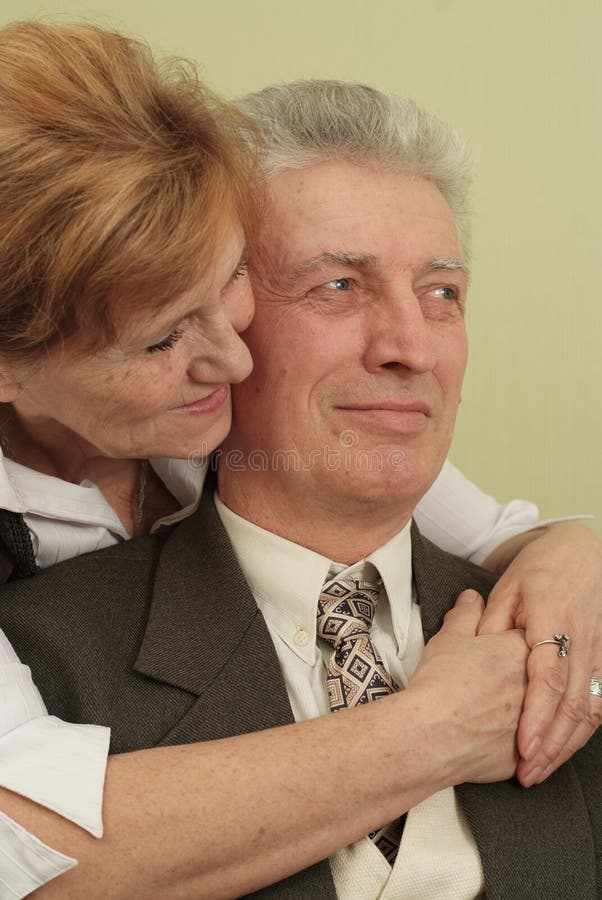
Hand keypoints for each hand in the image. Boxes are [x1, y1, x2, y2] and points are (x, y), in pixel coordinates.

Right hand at [409, 590, 527, 785]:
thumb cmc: (441, 681)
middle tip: (484, 682)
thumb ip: (465, 614)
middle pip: (531, 677)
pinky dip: (505, 741)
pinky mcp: (523, 755)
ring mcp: (533, 723)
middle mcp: (535, 686)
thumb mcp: (449, 637)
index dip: (505, 644)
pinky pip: (520, 745)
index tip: (490, 652)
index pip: (526, 639)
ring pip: (529, 713)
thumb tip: (472, 598)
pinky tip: (484, 738)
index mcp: (520, 651)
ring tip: (482, 711)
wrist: (433, 734)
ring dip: (511, 711)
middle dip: (512, 678)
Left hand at [477, 522, 601, 786]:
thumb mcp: (507, 587)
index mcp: (553, 621)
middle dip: (552, 744)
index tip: (523, 747)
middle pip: (572, 703)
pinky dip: (584, 729)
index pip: (548, 679)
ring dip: (567, 743)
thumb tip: (470, 652)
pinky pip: (600, 700)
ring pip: (590, 708)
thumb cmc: (541, 568)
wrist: (582, 551)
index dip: (537, 717)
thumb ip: (489, 621)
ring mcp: (599, 650)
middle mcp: (582, 640)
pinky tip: (564, 748)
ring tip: (540, 769)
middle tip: (527, 772)